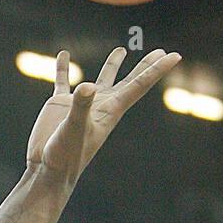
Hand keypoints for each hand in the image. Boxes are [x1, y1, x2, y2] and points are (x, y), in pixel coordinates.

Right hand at [26, 46, 180, 185]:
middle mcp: (100, 106)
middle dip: (144, 66)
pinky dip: (63, 68)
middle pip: (129, 82)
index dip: (156, 70)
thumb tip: (87, 86)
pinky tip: (63, 55)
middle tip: (160, 51)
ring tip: (121, 51)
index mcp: (110, 111)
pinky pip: (63, 81)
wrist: (47, 172)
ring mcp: (81, 105)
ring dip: (112, 66)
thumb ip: (81, 106)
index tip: (175, 55)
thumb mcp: (74, 128)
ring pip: (101, 80)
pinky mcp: (60, 106)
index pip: (138, 85)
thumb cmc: (65, 155)